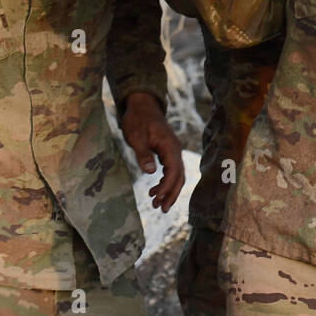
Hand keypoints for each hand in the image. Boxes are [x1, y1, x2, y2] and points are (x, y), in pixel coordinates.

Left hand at [120, 91, 184, 211]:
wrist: (142, 105)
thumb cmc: (137, 119)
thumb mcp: (136, 135)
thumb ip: (143, 153)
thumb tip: (151, 172)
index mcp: (169, 146)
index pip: (173, 171)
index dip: (167, 186)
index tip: (157, 198)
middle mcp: (175, 149)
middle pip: (179, 176)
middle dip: (171, 194)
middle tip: (161, 209)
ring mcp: (173, 151)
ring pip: (177, 175)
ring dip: (169, 190)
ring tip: (157, 204)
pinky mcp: (168, 152)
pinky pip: (171, 170)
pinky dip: (166, 182)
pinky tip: (155, 191)